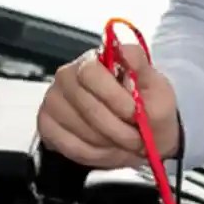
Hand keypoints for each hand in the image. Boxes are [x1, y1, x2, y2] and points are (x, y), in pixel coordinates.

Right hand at [37, 43, 179, 168]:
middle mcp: (67, 76)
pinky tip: (107, 148)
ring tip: (124, 142)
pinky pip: (70, 146)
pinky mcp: (48, 125)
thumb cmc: (147, 109)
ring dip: (108, 142)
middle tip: (137, 138)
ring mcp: (54, 101)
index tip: (134, 112)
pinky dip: (94, 153)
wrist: (140, 136)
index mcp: (94, 60)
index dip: (113, 97)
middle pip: (85, 104)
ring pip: (79, 128)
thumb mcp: (156, 87)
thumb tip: (125, 49)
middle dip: (116, 128)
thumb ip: (141, 66)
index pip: (90, 73)